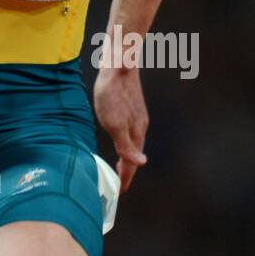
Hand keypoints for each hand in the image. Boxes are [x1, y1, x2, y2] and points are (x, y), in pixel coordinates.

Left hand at [93, 65, 148, 193]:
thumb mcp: (114, 123)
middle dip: (128, 170)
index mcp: (136, 133)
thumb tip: (141, 163)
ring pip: (133, 143)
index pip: (133, 162)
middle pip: (135, 154)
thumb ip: (126, 145)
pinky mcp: (132, 108)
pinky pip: (130, 133)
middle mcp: (139, 127)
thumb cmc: (113, 93)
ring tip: (120, 166)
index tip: (121, 190)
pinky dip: (126, 144)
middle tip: (120, 183)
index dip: (127, 177)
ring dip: (127, 157)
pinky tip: (121, 139)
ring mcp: (137, 117)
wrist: (119, 65)